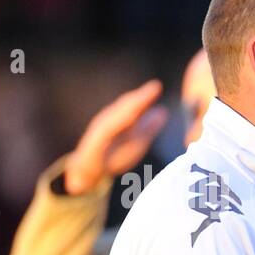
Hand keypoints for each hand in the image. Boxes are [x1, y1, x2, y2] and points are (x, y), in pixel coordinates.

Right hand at [64, 80, 168, 194]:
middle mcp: (110, 119)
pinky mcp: (94, 139)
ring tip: (142, 97)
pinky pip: (106, 129)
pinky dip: (114, 122)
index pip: (135, 105)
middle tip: (154, 87)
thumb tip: (163, 111)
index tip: (157, 86)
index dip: (146, 96)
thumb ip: (148, 127)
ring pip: (116, 115)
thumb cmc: (115, 154)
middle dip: (139, 97)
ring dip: (128, 105)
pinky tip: (125, 116)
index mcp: (121, 119)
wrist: (91, 169)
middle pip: (126, 106)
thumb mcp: (136, 141)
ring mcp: (101, 128)